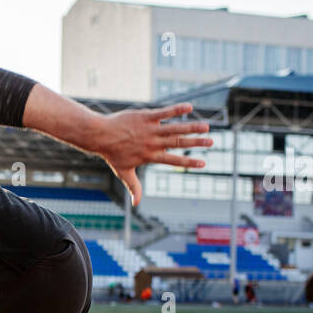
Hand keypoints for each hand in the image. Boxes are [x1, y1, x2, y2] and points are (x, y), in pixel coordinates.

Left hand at [95, 102, 212, 208]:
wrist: (100, 135)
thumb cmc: (112, 154)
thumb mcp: (123, 172)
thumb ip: (133, 187)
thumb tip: (136, 204)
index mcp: (150, 156)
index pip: (173, 160)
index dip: (189, 162)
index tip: (203, 163)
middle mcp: (152, 143)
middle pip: (178, 143)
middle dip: (196, 143)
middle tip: (212, 142)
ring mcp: (150, 129)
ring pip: (174, 128)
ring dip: (191, 127)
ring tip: (207, 126)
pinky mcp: (146, 116)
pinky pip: (164, 112)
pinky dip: (177, 110)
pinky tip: (190, 107)